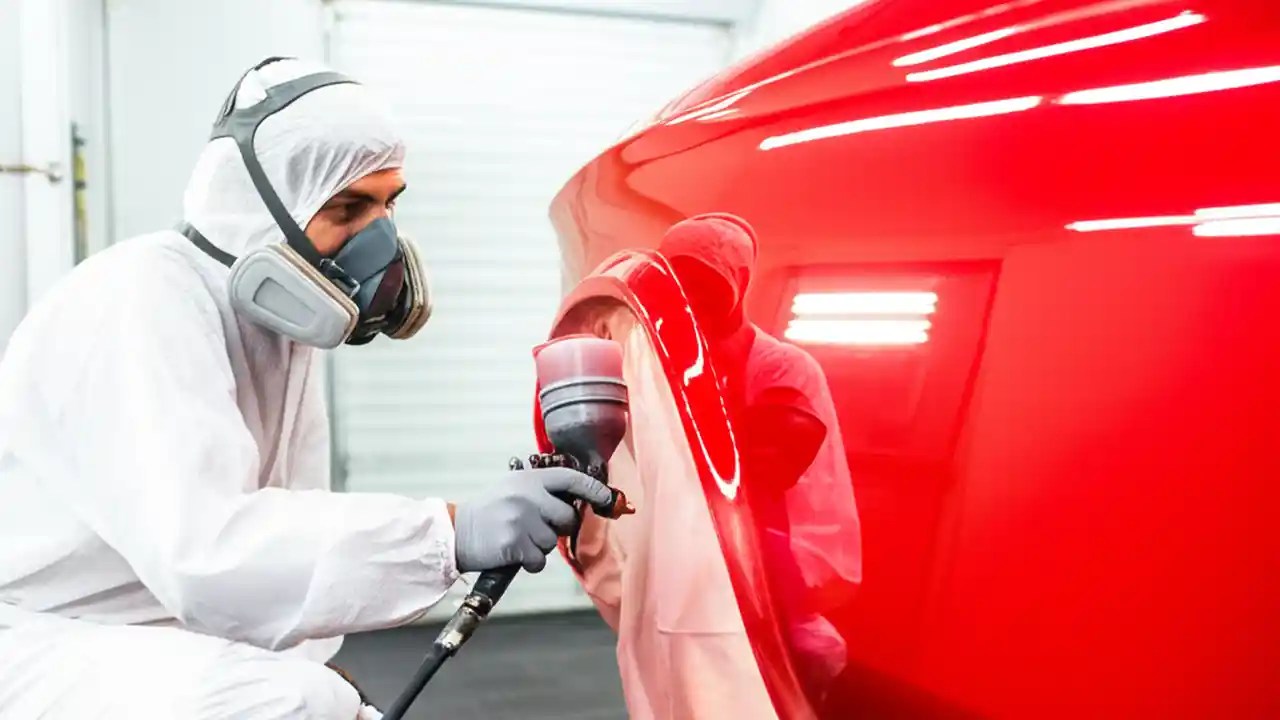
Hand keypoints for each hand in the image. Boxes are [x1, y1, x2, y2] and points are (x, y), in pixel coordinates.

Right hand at [453, 467, 610, 572]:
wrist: (456, 532)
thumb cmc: (489, 511)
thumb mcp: (513, 488)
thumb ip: (542, 490)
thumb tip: (579, 499)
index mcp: (529, 479)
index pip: (570, 479)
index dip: (594, 488)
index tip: (608, 498)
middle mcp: (527, 496)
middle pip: (567, 517)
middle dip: (559, 527)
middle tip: (537, 527)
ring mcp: (521, 520)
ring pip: (552, 542)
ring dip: (539, 546)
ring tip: (518, 538)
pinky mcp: (514, 544)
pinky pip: (539, 561)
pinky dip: (530, 562)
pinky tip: (513, 553)